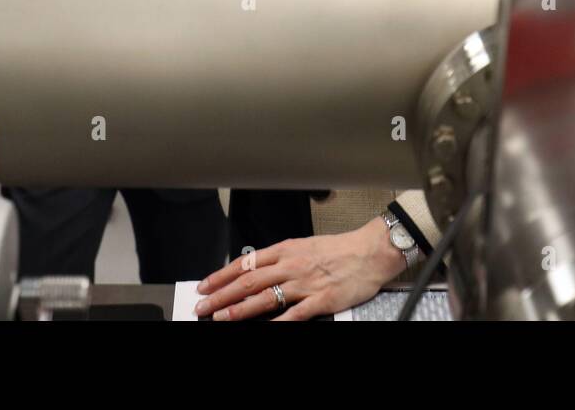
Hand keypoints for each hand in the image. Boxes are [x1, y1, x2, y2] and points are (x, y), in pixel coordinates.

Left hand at [195, 217, 405, 320]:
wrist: (371, 251)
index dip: (221, 276)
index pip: (245, 263)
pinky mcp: (320, 300)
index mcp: (286, 250)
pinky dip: (276, 323)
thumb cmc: (340, 249)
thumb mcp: (304, 246)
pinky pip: (294, 315)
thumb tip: (254, 270)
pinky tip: (263, 328)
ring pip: (265, 297)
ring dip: (239, 309)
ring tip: (221, 318)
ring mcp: (305, 284)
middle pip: (248, 281)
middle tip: (203, 306)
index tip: (205, 285)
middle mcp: (291, 265)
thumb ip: (280, 259)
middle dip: (221, 295)